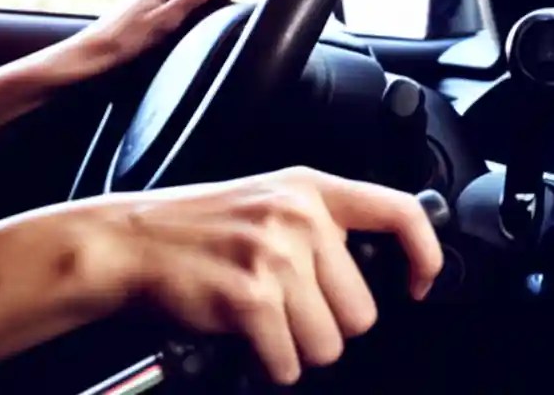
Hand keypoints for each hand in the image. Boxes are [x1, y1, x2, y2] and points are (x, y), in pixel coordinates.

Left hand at [67, 0, 228, 77]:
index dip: (206, 0)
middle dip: (190, 14)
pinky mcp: (136, 14)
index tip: (204, 20)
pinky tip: (156, 44)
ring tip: (168, 41)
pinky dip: (162, 31)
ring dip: (175, 25)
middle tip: (183, 34)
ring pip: (172, 9)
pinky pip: (160, 19)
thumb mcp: (168, 17)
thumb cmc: (127, 38)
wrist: (93, 55)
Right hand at [113, 167, 442, 384]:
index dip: (424, 255)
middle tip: (285, 309)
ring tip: (261, 320)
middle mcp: (298, 217)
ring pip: (329, 345)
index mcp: (309, 189)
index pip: (399, 212)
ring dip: (296, 348)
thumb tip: (377, 270)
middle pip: (363, 312)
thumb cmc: (193, 228)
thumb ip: (318, 225)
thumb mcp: (265, 200)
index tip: (418, 285)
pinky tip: (244, 337)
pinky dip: (269, 364)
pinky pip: (290, 363)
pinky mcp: (251, 297)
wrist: (129, 242)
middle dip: (326, 326)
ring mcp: (274, 256)